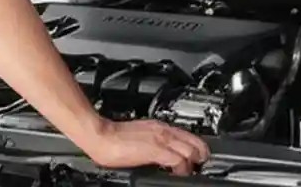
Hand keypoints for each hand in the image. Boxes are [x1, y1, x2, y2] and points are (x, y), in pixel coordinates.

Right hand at [81, 119, 210, 174]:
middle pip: (194, 142)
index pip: (187, 134)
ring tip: (190, 171)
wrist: (100, 135)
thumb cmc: (113, 137)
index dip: (196, 146)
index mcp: (159, 126)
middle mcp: (163, 130)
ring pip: (190, 150)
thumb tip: (159, 152)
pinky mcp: (155, 150)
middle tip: (199, 165)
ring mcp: (160, 140)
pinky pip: (177, 160)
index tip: (197, 156)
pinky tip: (177, 173)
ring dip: (193, 162)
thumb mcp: (139, 135)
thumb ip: (152, 140)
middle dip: (200, 155)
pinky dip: (181, 168)